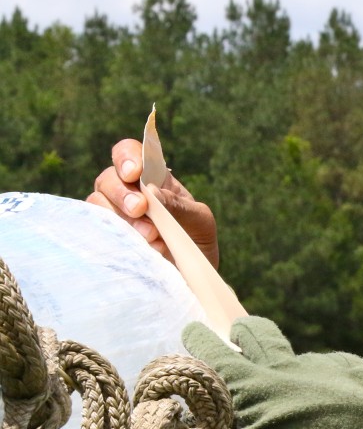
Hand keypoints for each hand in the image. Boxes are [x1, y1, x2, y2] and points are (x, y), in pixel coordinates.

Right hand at [87, 138, 220, 267]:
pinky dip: (114, 235)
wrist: (193, 275)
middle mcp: (127, 191)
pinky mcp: (108, 236)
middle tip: (140, 209)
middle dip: (122, 192)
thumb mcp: (200, 220)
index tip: (134, 173)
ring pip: (98, 202)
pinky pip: (96, 228)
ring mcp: (114, 214)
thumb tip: (151, 192)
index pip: (129, 153)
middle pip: (108, 178)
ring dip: (121, 217)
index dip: (127, 157)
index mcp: (152, 178)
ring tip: (150, 236)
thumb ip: (178, 205)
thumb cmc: (197, 240)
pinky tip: (137, 246)